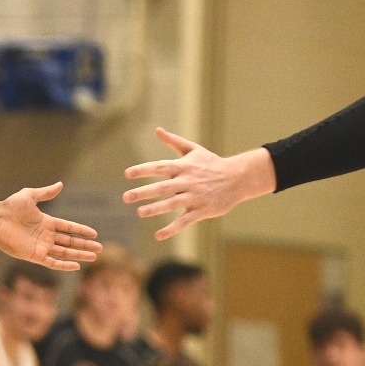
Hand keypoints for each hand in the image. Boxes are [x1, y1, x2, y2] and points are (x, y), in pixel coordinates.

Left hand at [0, 183, 101, 270]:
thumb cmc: (10, 207)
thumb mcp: (30, 196)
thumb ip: (46, 193)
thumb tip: (60, 184)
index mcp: (46, 223)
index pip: (68, 228)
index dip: (81, 231)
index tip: (94, 234)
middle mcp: (45, 236)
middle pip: (69, 242)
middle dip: (84, 246)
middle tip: (100, 249)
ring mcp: (40, 247)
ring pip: (64, 253)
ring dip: (79, 255)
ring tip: (93, 257)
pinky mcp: (34, 255)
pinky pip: (52, 262)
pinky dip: (64, 265)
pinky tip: (76, 266)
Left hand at [122, 129, 276, 240]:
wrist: (238, 178)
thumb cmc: (212, 163)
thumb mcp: (194, 150)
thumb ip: (174, 141)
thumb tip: (157, 130)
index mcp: (184, 166)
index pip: (160, 167)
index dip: (143, 170)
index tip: (127, 174)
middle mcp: (188, 181)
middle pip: (163, 187)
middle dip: (144, 192)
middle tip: (126, 197)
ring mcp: (195, 196)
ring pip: (173, 204)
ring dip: (156, 209)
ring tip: (140, 212)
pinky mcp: (202, 210)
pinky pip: (185, 221)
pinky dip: (172, 229)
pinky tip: (158, 235)